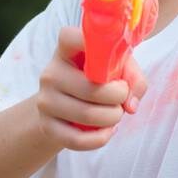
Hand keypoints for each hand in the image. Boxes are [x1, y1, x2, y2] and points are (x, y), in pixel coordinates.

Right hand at [35, 27, 148, 151]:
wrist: (67, 104)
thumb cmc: (99, 78)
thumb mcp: (118, 68)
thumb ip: (133, 76)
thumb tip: (130, 105)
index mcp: (67, 49)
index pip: (69, 37)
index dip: (89, 42)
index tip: (108, 52)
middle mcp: (51, 73)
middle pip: (92, 89)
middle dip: (119, 97)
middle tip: (122, 97)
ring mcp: (45, 101)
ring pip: (88, 115)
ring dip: (113, 118)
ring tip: (116, 113)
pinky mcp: (47, 127)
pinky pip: (77, 140)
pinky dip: (101, 138)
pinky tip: (108, 130)